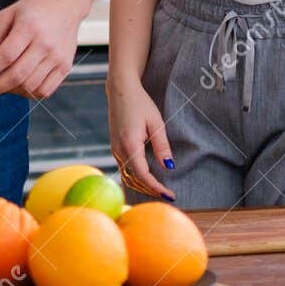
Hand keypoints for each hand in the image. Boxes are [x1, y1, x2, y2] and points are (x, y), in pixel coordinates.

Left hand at [0, 0, 79, 100]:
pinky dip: (28, 93)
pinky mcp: (65, 67)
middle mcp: (45, 43)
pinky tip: (18, 86)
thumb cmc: (33, 10)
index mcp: (29, 27)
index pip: (6, 56)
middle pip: (17, 74)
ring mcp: (57, 57)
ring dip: (9, 91)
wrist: (65, 4)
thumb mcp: (8, 14)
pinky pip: (44, 91)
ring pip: (30, 86)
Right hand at [106, 75, 174, 200]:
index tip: (170, 194)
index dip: (156, 187)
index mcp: (130, 144)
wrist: (120, 90)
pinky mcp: (115, 147)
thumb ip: (162, 146)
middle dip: (150, 190)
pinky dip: (136, 177)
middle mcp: (119, 150)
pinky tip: (148, 179)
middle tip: (168, 195)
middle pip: (133, 180)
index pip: (142, 175)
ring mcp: (115, 149)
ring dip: (142, 186)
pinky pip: (124, 169)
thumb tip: (169, 167)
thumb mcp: (156, 123)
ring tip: (160, 189)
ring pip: (127, 176)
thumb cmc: (140, 104)